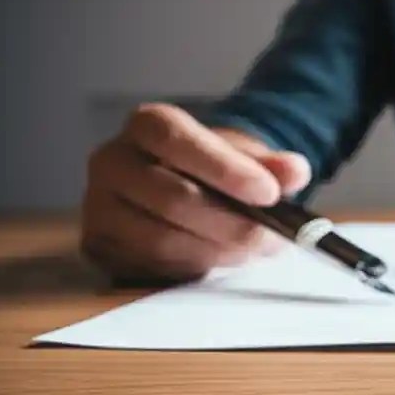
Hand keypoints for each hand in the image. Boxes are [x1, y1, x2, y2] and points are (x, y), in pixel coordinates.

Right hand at [80, 103, 310, 282]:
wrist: (183, 186)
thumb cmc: (212, 171)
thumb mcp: (245, 159)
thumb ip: (271, 164)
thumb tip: (295, 171)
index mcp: (146, 126)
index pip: (176, 140)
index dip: (223, 168)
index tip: (267, 193)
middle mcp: (111, 161)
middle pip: (172, 198)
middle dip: (231, 223)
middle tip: (271, 237)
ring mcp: (98, 206)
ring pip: (161, 240)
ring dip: (216, 251)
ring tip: (250, 250)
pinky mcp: (99, 246)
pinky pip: (149, 267)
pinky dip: (192, 268)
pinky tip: (216, 259)